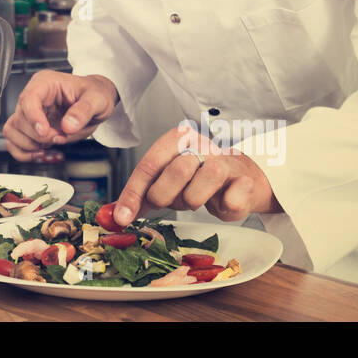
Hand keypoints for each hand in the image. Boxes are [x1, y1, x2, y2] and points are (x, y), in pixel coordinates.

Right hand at [3, 71, 117, 160]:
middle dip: (40, 136)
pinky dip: (23, 152)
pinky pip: (14, 141)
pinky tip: (40, 153)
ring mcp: (29, 112)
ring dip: (29, 145)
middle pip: (20, 119)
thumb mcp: (97, 99)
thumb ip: (83, 111)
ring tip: (51, 146)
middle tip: (60, 138)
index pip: (29, 99)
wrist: (97, 101)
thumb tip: (68, 125)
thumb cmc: (94, 93)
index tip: (45, 132)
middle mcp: (34, 96)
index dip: (34, 118)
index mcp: (46, 83)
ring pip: (12, 131)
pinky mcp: (29, 126)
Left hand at [113, 125, 280, 225]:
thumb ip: (142, 194)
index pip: (149, 166)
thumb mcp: (167, 181)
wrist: (242, 178)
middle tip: (170, 202)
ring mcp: (225, 161)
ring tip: (197, 198)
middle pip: (174, 171)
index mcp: (177, 139)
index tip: (122, 218)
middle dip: (165, 195)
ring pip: (201, 185)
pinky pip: (230, 200)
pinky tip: (222, 201)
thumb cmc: (198, 179)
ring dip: (193, 200)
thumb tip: (112, 215)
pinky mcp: (244, 181)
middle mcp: (201, 145)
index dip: (133, 194)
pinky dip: (223, 207)